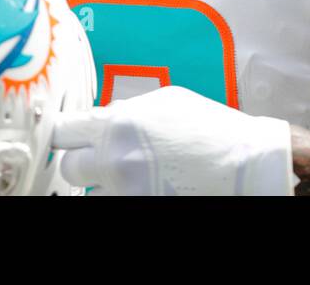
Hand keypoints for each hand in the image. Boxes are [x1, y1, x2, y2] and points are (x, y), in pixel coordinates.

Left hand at [51, 86, 296, 194]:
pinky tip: (144, 185)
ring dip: (104, 183)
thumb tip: (98, 118)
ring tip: (134, 174)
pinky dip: (123, 194)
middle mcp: (115, 160)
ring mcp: (126, 190)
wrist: (247, 164)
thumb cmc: (208, 129)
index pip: (62, 131)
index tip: (66, 137)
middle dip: (83, 162)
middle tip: (100, 160)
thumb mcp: (164, 102)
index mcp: (118, 125)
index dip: (64, 134)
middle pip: (69, 167)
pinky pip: (114, 202)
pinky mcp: (138, 207)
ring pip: (91, 191)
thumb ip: (124, 110)